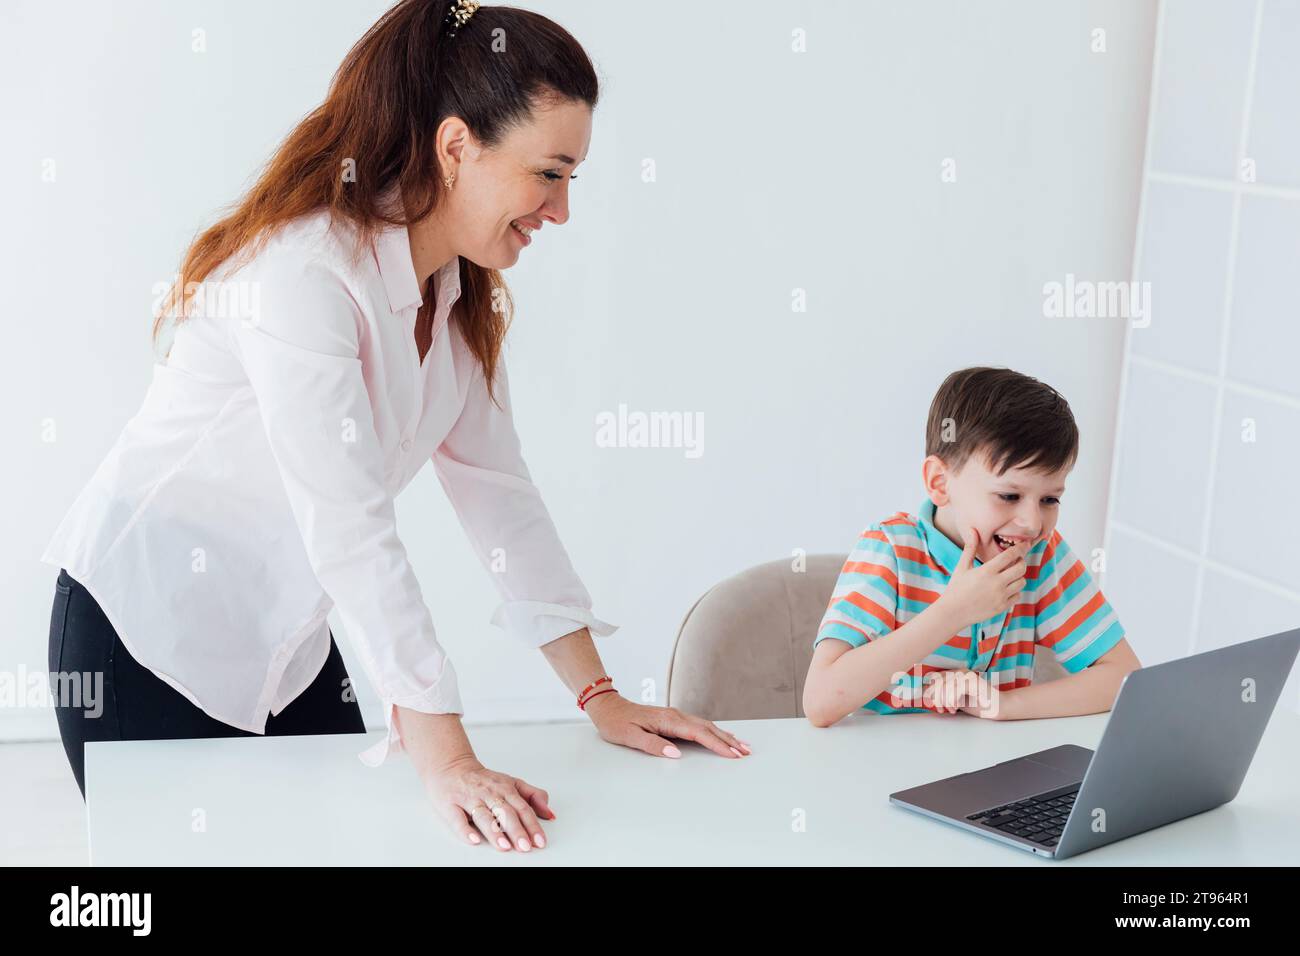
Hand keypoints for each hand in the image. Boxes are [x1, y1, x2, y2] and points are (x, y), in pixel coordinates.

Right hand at [420, 754, 554, 851]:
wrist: (451, 767)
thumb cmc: (483, 780)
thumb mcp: (511, 783)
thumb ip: (533, 796)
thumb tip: (550, 814)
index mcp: (505, 788)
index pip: (523, 808)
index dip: (532, 825)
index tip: (540, 841)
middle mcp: (488, 793)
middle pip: (505, 813)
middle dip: (516, 830)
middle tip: (525, 847)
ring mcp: (469, 799)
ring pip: (483, 816)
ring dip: (495, 832)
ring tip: (505, 846)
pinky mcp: (450, 805)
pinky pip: (457, 819)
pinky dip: (465, 830)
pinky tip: (474, 839)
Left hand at [583, 693, 752, 758]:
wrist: (608, 707)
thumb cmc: (616, 723)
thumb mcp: (630, 737)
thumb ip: (653, 745)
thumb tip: (676, 754)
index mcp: (668, 720)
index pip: (699, 734)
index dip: (718, 745)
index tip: (733, 754)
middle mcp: (676, 716)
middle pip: (708, 729)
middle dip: (729, 741)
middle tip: (746, 752)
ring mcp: (676, 716)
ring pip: (706, 726)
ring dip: (725, 736)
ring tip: (741, 746)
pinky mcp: (674, 719)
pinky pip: (699, 726)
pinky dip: (714, 732)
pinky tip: (721, 736)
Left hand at [924, 669, 1006, 717]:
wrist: (998, 707)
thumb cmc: (977, 704)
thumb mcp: (955, 699)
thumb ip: (943, 696)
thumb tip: (926, 695)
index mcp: (955, 673)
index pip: (934, 678)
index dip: (929, 691)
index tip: (931, 704)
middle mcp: (960, 671)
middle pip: (937, 681)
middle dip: (935, 697)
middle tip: (940, 709)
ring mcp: (967, 675)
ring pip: (944, 685)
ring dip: (944, 700)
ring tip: (950, 709)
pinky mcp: (973, 682)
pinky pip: (955, 689)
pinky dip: (951, 700)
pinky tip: (955, 708)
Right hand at [938, 527, 1027, 628]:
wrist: (953, 612)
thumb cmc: (956, 587)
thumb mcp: (962, 566)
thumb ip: (970, 548)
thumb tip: (973, 530)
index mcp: (987, 571)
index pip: (1010, 555)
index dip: (1020, 548)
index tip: (1025, 544)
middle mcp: (996, 583)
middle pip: (1021, 568)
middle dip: (1021, 562)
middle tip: (1016, 561)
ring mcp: (1001, 596)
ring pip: (1022, 582)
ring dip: (1018, 577)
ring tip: (1010, 575)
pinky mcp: (1002, 607)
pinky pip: (1018, 595)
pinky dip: (1015, 590)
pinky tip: (1006, 588)